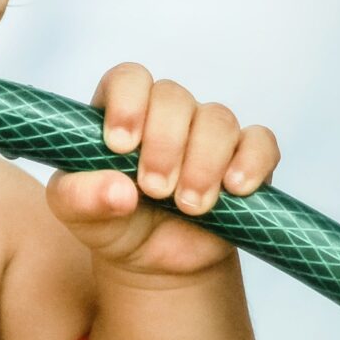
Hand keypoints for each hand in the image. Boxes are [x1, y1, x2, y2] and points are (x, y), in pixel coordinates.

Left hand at [45, 63, 279, 280]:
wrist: (153, 261)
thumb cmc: (110, 222)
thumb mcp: (78, 215)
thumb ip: (80, 198)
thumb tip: (118, 191)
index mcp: (121, 112)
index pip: (128, 78)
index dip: (127, 103)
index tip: (121, 146)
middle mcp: (166, 114)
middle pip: (174, 97)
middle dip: (164, 145)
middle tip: (154, 189)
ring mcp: (208, 133)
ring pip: (217, 119)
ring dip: (203, 163)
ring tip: (189, 206)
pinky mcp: (246, 158)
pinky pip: (261, 142)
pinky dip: (251, 162)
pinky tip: (234, 188)